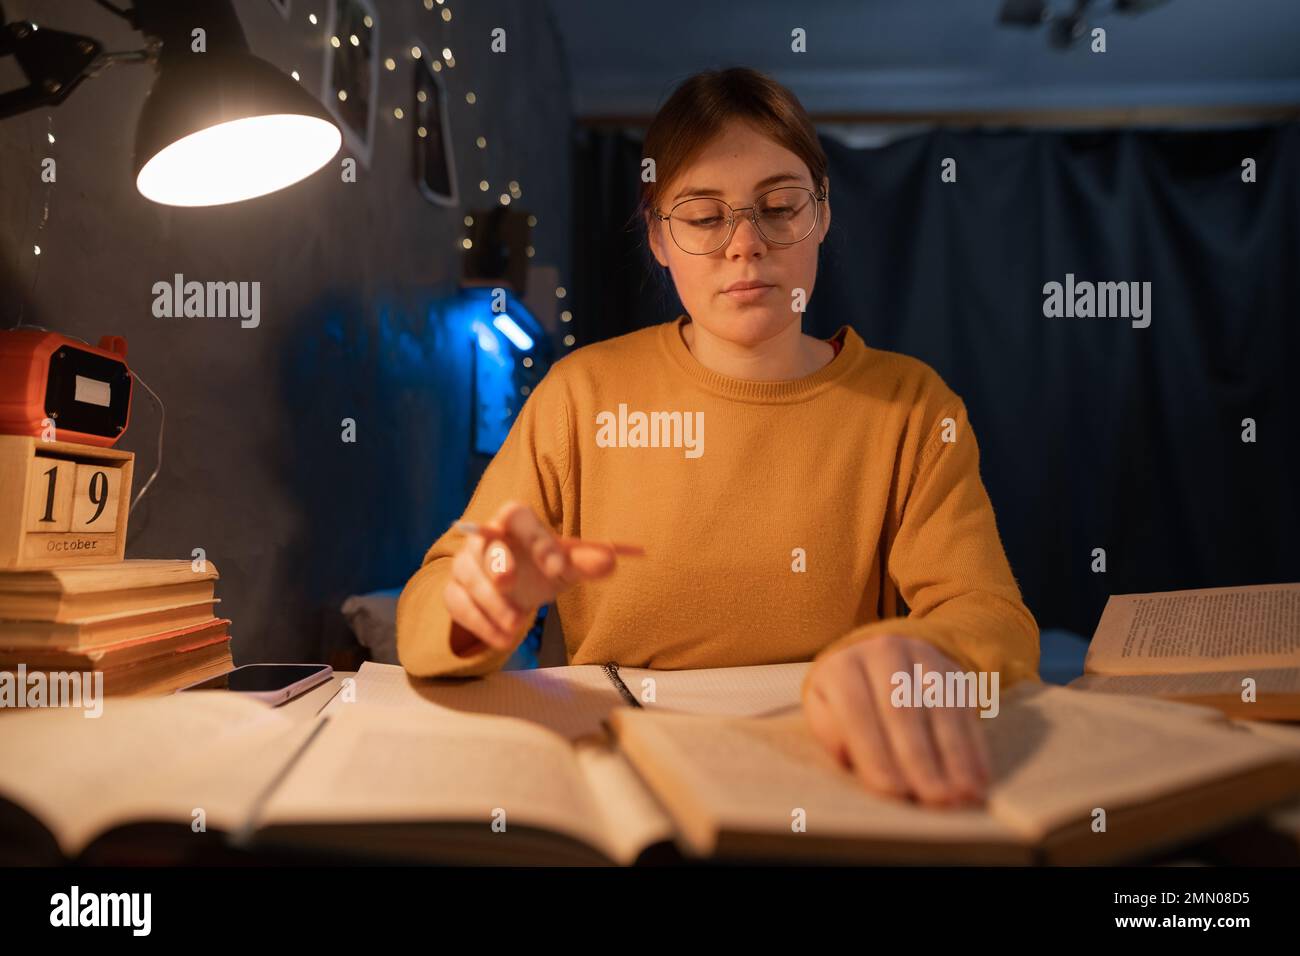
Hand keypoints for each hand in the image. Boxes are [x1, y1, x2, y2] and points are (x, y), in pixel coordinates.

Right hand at [443, 500, 619, 653]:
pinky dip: (480, 623)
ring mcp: (465, 564)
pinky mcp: (454, 591)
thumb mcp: (565, 565)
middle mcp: (484, 538)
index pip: (518, 516)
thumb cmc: (539, 568)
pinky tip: (502, 640)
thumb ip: (586, 562)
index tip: (558, 567)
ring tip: (516, 626)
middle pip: (483, 543)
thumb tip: (610, 561)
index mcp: (514, 521)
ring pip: (469, 578)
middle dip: (497, 563)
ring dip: (491, 603)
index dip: (536, 539)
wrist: (514, 591)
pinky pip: (458, 604)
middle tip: (509, 583)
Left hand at [802, 634, 991, 806]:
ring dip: (954, 756)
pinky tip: (979, 779)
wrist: (876, 665)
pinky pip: (966, 709)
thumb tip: (848, 755)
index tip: (891, 791)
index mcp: (842, 666)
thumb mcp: (826, 716)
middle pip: (902, 709)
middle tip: (934, 799)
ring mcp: (921, 656)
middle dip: (920, 760)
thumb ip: (832, 735)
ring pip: (940, 708)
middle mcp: (883, 653)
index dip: (874, 752)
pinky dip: (974, 747)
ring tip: (963, 795)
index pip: (856, 710)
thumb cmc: (844, 705)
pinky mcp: (952, 669)